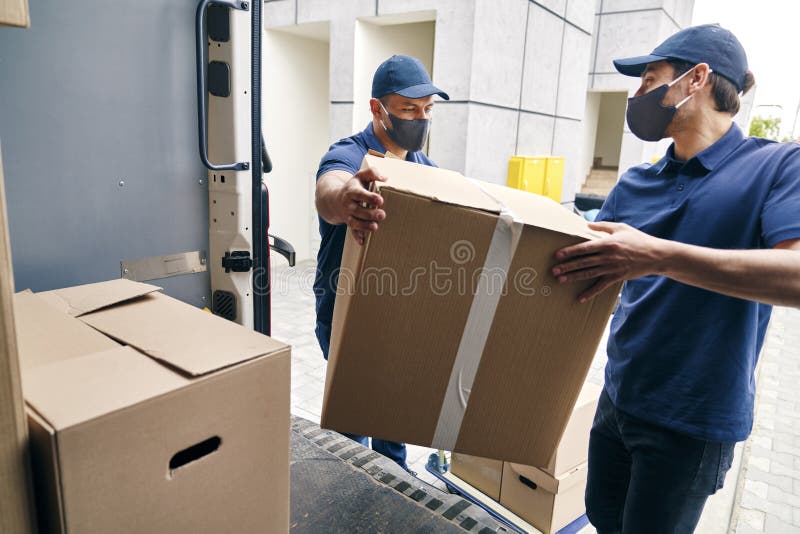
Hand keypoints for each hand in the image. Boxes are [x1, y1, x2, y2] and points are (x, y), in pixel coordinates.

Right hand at [337, 168, 386, 244]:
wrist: (334, 198)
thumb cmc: (353, 186)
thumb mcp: (360, 175)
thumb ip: (372, 172)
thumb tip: (385, 178)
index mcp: (351, 191)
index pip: (359, 194)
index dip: (369, 197)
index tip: (380, 200)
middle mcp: (348, 204)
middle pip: (358, 210)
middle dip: (369, 213)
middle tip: (382, 215)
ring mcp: (348, 215)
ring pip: (354, 222)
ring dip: (364, 226)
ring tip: (375, 227)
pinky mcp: (349, 223)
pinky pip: (352, 231)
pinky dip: (356, 237)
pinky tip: (362, 242)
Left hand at [551, 221, 666, 301]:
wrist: (656, 255)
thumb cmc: (638, 239)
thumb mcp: (621, 228)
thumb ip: (603, 226)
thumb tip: (586, 225)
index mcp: (608, 243)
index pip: (585, 248)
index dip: (570, 252)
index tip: (558, 255)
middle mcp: (608, 256)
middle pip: (584, 262)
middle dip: (567, 266)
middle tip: (554, 270)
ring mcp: (612, 268)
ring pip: (589, 274)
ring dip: (574, 277)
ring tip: (560, 280)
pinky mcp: (617, 277)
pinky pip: (601, 286)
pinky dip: (590, 293)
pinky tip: (580, 298)